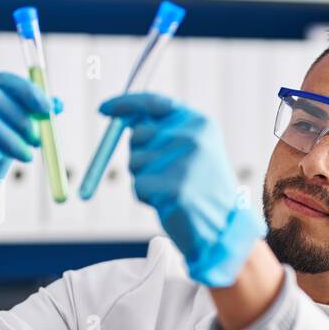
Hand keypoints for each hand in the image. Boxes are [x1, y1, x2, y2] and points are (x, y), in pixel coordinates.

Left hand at [99, 93, 264, 286]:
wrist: (225, 227)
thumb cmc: (204, 189)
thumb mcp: (195, 150)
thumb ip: (165, 130)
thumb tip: (126, 118)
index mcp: (200, 123)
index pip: (153, 103)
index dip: (124, 104)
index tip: (103, 109)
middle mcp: (192, 137)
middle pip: (138, 134)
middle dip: (140, 153)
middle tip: (164, 173)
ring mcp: (183, 162)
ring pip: (135, 161)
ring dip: (145, 177)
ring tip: (172, 189)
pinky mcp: (172, 188)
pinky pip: (138, 185)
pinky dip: (146, 197)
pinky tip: (169, 203)